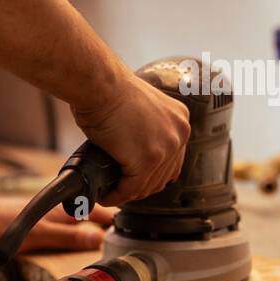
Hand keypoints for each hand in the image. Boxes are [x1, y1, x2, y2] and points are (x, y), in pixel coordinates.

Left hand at [0, 194, 115, 254]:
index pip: (97, 211)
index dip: (114, 220)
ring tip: (100, 250)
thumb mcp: (37, 235)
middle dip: (104, 227)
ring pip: (72, 225)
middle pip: (86, 217)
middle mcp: (52, 212)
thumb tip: (99, 239)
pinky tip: (65, 251)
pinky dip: (67, 240)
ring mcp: (41, 219)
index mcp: (59, 210)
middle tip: (121, 243)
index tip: (131, 231)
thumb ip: (68, 237)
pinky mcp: (29, 227)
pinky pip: (56, 233)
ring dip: (85, 234)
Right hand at [71, 69, 190, 206]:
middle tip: (119, 189)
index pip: (173, 160)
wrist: (100, 85)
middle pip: (162, 176)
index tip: (135, 180)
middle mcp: (180, 134)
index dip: (152, 175)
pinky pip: (131, 189)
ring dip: (126, 193)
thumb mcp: (140, 110)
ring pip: (146, 186)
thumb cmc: (109, 90)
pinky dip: (116, 195)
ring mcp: (166, 148)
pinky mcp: (147, 161)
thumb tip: (134, 153)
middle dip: (139, 186)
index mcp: (179, 120)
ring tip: (110, 193)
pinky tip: (105, 194)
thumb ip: (147, 130)